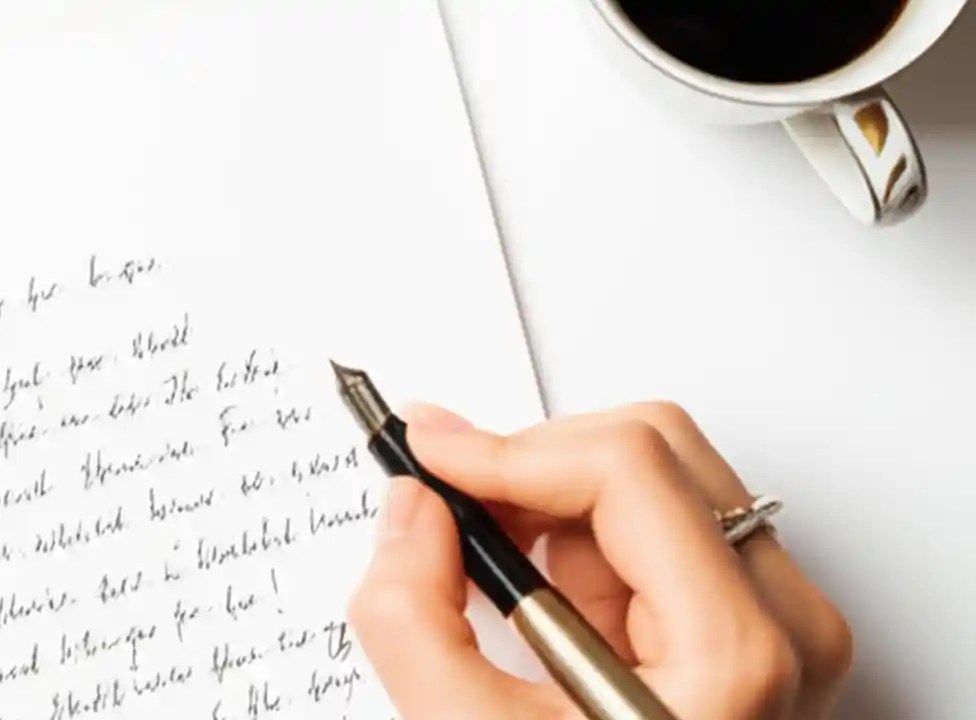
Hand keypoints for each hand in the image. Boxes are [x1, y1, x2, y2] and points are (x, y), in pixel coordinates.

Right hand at [349, 403, 852, 719]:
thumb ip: (414, 618)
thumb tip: (409, 509)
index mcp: (734, 651)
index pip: (624, 467)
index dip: (507, 447)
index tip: (430, 454)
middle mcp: (781, 620)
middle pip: (651, 451)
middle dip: (532, 470)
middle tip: (453, 509)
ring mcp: (776, 617)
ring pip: (656, 475)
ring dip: (557, 509)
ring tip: (506, 588)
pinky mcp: (754, 616)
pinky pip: (661, 523)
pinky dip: (585, 540)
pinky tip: (551, 607)